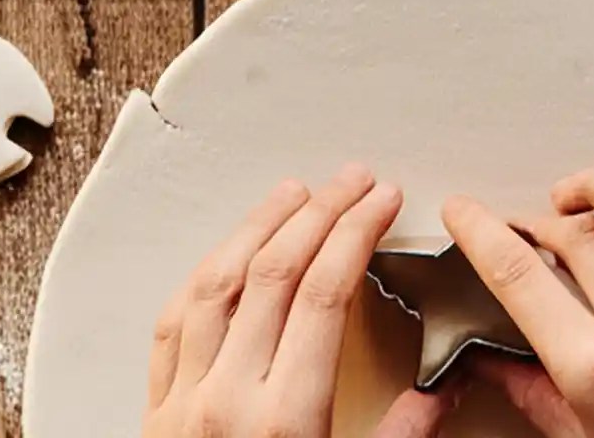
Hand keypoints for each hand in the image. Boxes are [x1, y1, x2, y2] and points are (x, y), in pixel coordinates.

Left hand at [142, 164, 457, 437]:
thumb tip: (440, 395)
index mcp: (284, 419)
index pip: (325, 293)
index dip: (357, 233)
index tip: (383, 199)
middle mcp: (227, 398)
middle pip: (276, 274)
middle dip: (320, 212)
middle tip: (353, 180)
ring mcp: (182, 401)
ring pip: (217, 285)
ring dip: (257, 227)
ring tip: (292, 193)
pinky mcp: (153, 412)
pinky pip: (173, 324)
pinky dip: (203, 278)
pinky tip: (224, 258)